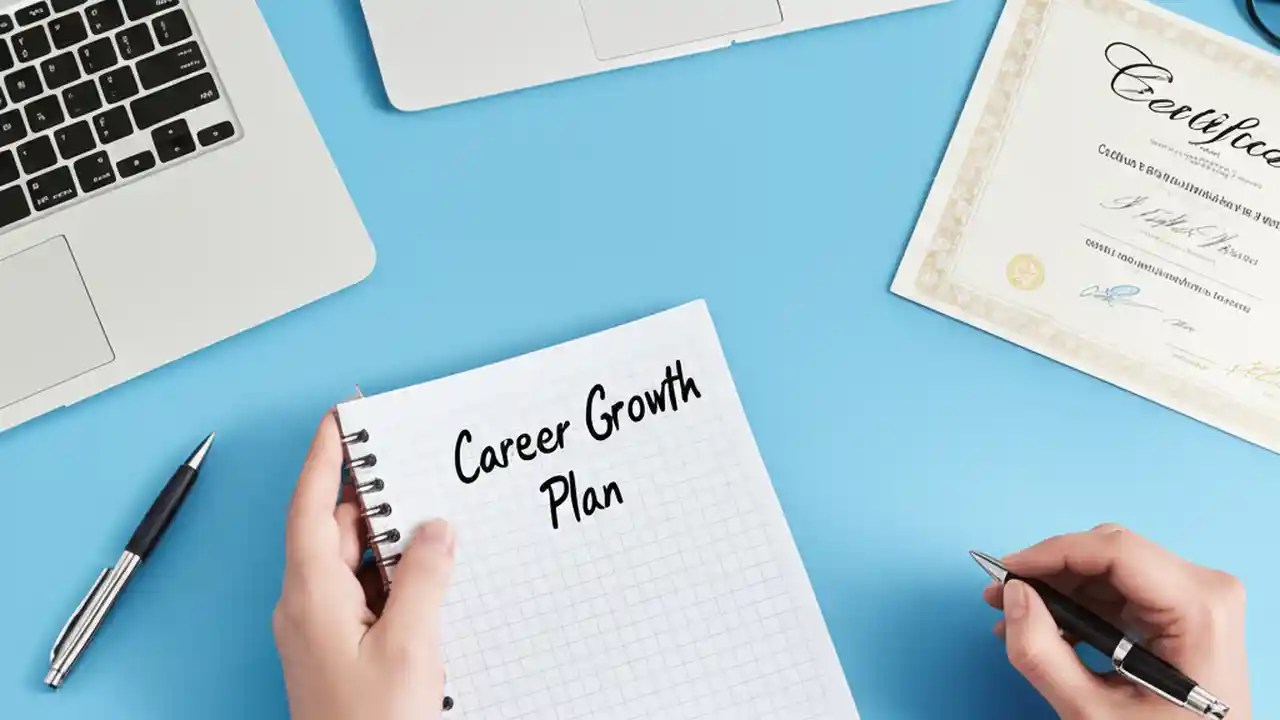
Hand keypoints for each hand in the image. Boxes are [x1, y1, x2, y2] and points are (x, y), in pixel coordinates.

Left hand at [273, 413, 455, 719]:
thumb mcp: (409, 645)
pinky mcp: (338, 648)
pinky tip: (427, 571)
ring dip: (386, 536)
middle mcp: (307, 605)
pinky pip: (361, 592)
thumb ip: (424, 578)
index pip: (311, 507)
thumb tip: (435, 528)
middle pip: (332, 529)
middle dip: (368, 491)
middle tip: (404, 454)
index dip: (325, 458)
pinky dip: (391, 572)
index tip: (340, 418)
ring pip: (350, 562)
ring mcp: (320, 628)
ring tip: (428, 508)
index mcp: (311, 595)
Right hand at [983, 524, 1250, 719]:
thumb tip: (1012, 595)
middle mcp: (1205, 589)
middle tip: (1001, 596)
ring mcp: (1198, 597)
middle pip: (1110, 554)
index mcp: (1199, 608)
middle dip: (1050, 572)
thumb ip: (1043, 655)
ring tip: (1017, 617)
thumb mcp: (1095, 713)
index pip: (1115, 551)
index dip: (1051, 553)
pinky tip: (1050, 629)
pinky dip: (1081, 604)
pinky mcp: (1185, 609)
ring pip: (1110, 568)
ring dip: (1059, 588)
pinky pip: (1122, 588)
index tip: (1003, 570)